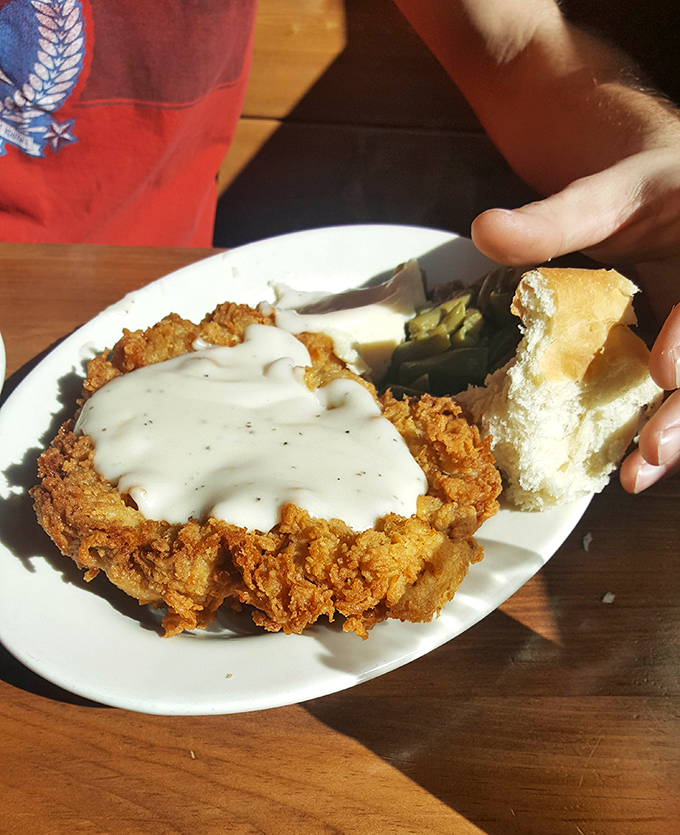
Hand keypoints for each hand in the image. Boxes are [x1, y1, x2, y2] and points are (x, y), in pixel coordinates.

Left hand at [470, 148, 679, 492]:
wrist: (668, 201)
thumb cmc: (643, 193)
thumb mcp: (604, 197)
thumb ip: (553, 220)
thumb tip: (484, 229)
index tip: (660, 370)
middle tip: (652, 448)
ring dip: (674, 436)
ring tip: (636, 474)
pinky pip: (675, 397)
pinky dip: (655, 429)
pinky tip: (630, 464)